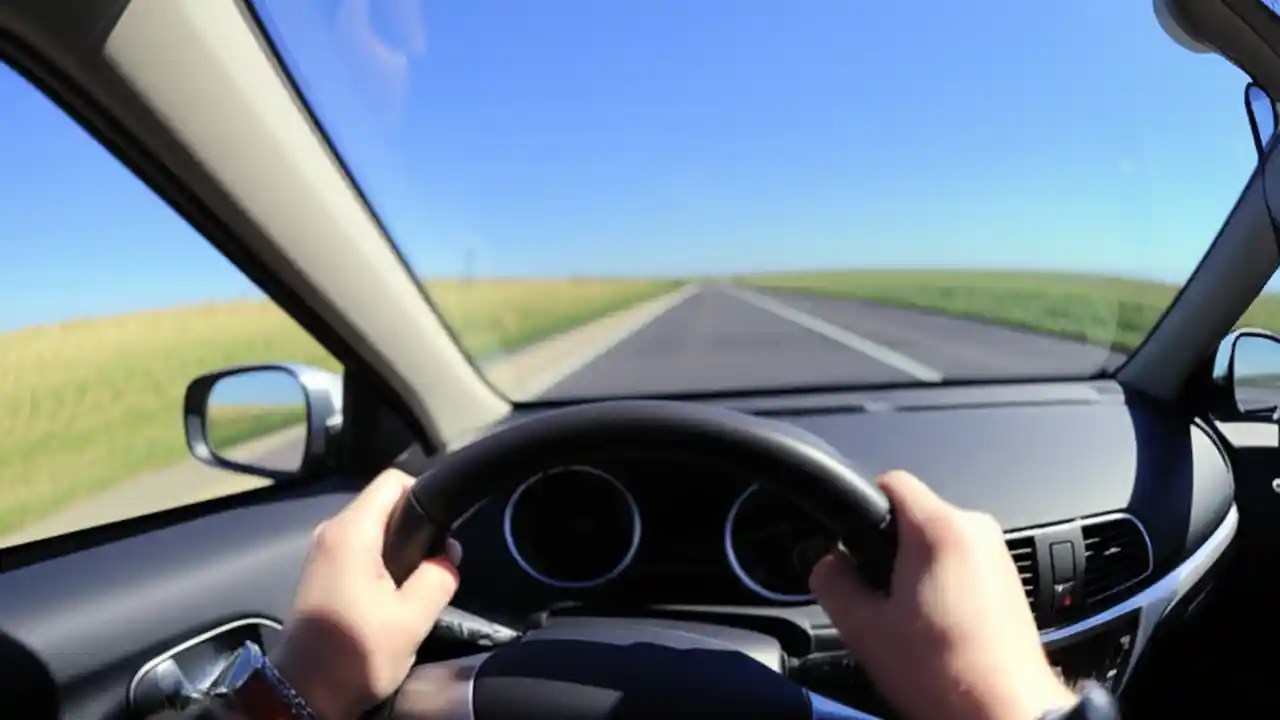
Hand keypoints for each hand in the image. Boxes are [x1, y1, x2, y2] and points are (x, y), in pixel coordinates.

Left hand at [271, 469, 460, 718]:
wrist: (303, 694)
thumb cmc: (355, 654)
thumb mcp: (412, 619)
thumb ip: (439, 577)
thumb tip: (449, 554)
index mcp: (350, 533)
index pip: (393, 481)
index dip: (424, 494)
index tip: (442, 526)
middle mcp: (331, 532)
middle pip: (383, 504)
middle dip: (415, 526)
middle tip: (435, 562)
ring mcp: (321, 552)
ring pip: (373, 528)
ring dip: (399, 547)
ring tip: (418, 581)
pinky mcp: (320, 572)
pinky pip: (359, 548)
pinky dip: (381, 561)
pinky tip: (393, 593)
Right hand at [810, 471, 1074, 719]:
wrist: (1005, 713)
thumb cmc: (944, 676)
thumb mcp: (863, 628)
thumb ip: (831, 580)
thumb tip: (825, 562)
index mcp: (939, 530)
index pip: (888, 482)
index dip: (860, 509)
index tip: (852, 544)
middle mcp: (976, 529)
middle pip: (913, 514)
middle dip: (889, 548)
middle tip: (880, 598)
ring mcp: (998, 553)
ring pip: (937, 540)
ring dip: (917, 569)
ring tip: (912, 620)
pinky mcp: (1010, 578)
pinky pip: (962, 560)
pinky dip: (943, 582)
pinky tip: (937, 626)